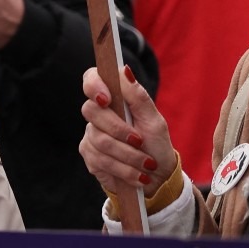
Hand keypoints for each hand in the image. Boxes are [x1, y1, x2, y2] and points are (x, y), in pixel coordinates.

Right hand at [79, 64, 176, 198]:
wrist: (158, 179)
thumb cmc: (156, 146)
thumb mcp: (154, 121)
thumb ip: (138, 97)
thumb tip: (124, 70)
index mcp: (114, 99)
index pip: (91, 79)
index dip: (93, 85)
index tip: (107, 99)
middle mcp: (98, 114)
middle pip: (92, 111)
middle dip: (119, 130)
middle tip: (139, 141)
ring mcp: (91, 135)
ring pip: (100, 140)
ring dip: (128, 155)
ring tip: (146, 165)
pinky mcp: (90, 156)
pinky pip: (101, 160)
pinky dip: (124, 169)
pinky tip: (136, 175)